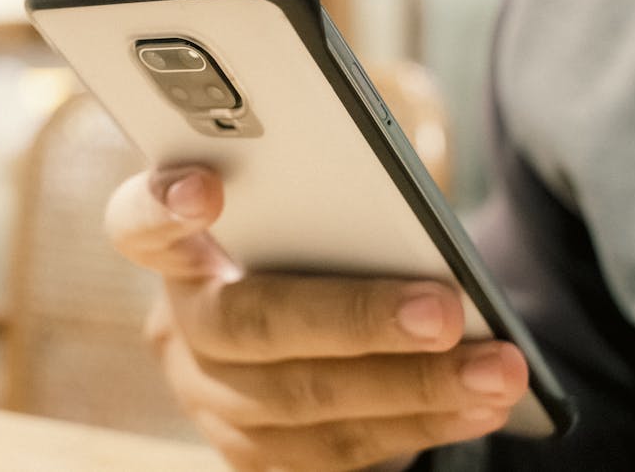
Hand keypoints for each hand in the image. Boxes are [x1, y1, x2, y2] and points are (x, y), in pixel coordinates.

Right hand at [106, 166, 529, 471]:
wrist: (308, 331)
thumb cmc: (317, 247)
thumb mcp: (312, 213)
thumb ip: (329, 205)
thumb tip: (416, 234)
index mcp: (179, 249)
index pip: (136, 222)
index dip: (161, 208)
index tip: (204, 189)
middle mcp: (182, 328)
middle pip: (247, 326)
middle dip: (355, 321)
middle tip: (446, 311)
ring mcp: (213, 402)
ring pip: (300, 406)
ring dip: (414, 390)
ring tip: (498, 371)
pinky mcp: (255, 455)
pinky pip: (333, 455)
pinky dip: (416, 428)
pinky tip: (479, 408)